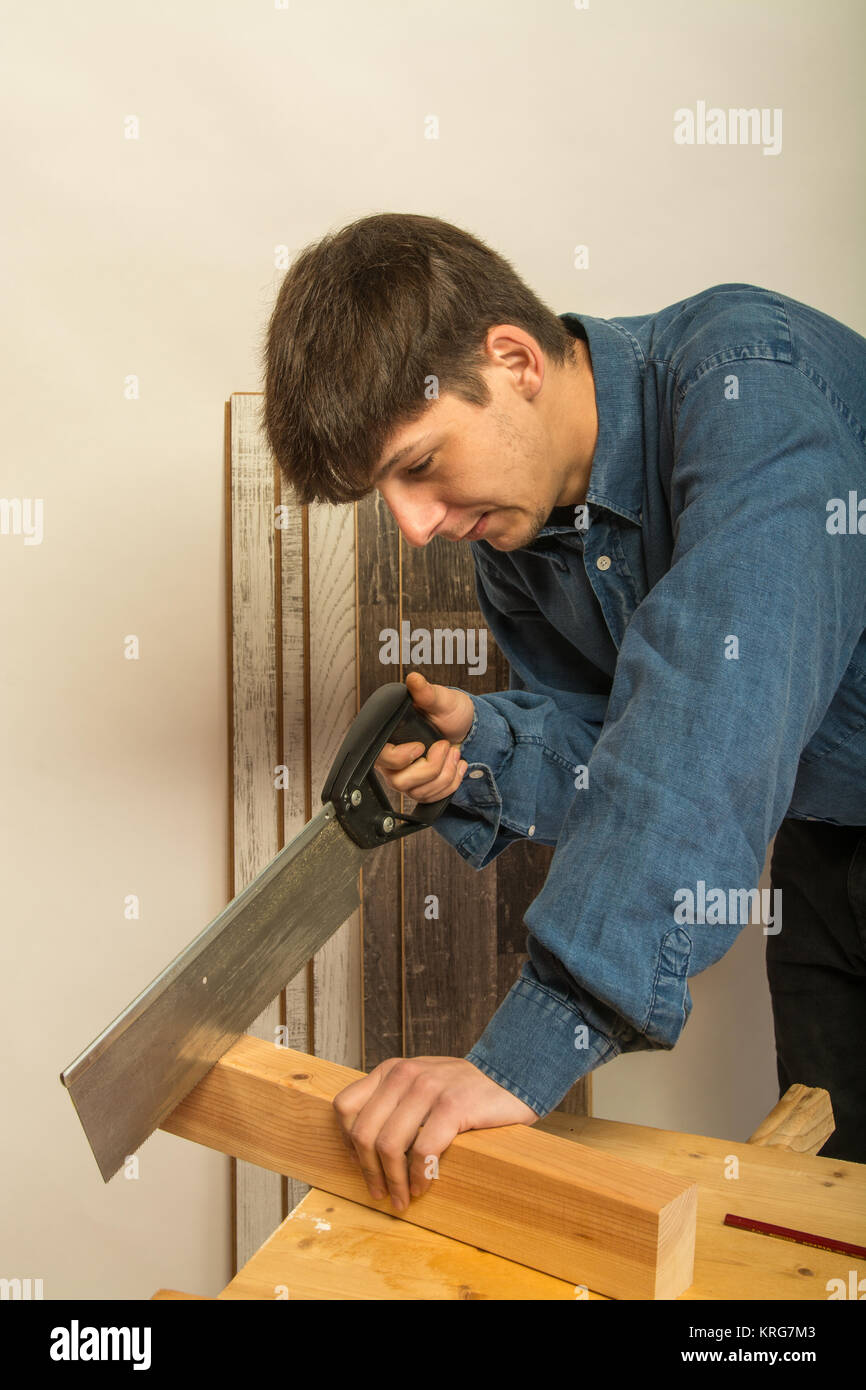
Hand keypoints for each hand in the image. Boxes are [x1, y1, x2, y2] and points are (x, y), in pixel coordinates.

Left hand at [332, 1055, 538, 1212]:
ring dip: (393, 1182)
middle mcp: (405, 1074)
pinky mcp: (453, 1105)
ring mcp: (429, 1087)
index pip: (345, 1106)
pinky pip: (422, 1151)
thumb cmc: (464, 1090)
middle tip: (380, 1194)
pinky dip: (419, 1177)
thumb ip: (393, 1102)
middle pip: (363, 1132)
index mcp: (391, 1070)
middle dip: (369, 1172)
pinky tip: (423, 1187)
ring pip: (389, 1145)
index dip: (346, 1142)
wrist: (512, 1074)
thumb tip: (360, 1147)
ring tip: (403, 1198)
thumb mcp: (420, 1084)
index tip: (360, 1164)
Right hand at [374, 672, 474, 803]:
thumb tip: (414, 680)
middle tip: (446, 747)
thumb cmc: (448, 712)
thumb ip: (427, 693)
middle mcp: (392, 762)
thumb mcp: (441, 699)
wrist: (464, 728)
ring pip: (420, 792)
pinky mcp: (420, 789)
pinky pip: (433, 798)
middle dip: (432, 767)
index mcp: (389, 738)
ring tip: (455, 753)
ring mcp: (406, 778)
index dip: (403, 757)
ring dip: (445, 774)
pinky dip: (451, 783)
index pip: (383, 759)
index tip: (422, 746)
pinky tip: (457, 766)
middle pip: (401, 782)